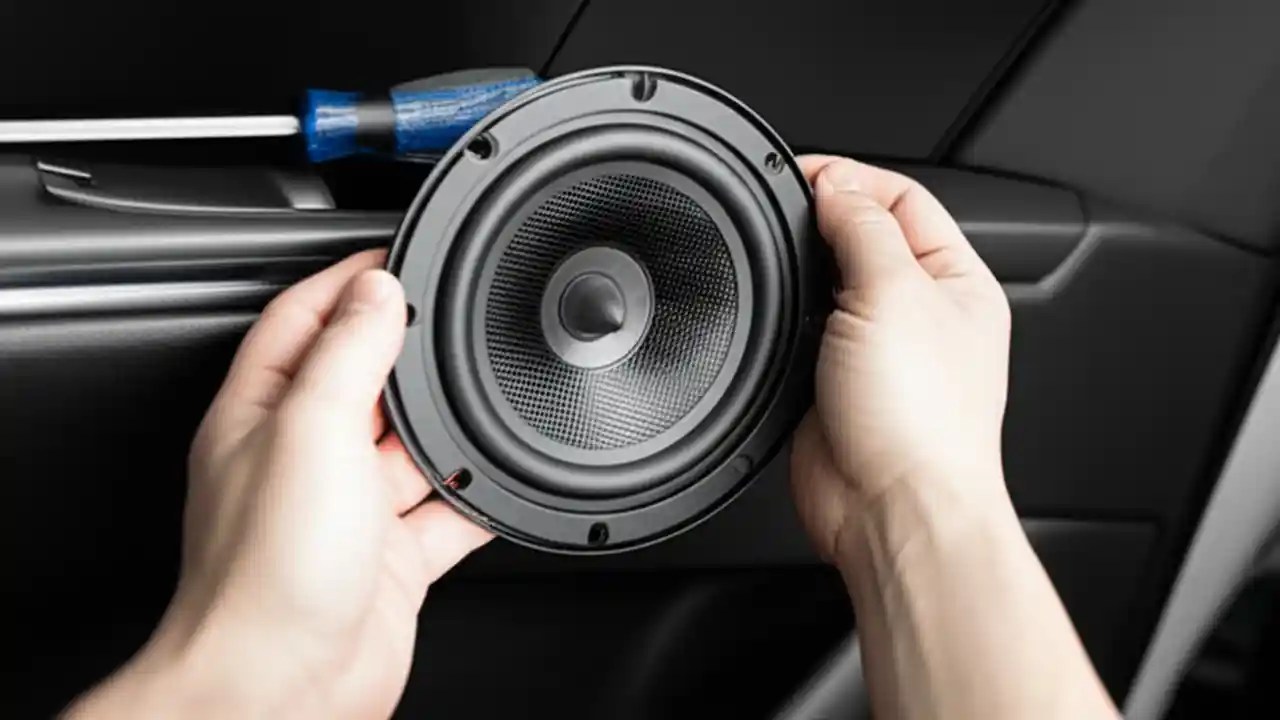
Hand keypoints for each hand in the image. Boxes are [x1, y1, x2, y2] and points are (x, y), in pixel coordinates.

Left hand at [66, 251, 490, 718]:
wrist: (283, 690)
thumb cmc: (267, 576)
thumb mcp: (312, 430)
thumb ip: (349, 352)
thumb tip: (376, 289)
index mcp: (262, 415)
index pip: (303, 320)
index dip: (347, 281)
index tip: (396, 256)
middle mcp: (302, 459)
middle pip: (364, 380)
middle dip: (410, 356)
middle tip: (455, 329)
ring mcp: (347, 511)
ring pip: (411, 449)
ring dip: (448, 432)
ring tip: (484, 407)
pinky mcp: (388, 559)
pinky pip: (444, 513)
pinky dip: (476, 500)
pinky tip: (498, 485)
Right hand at [789, 156, 1011, 564]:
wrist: (892, 508)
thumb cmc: (923, 420)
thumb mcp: (894, 293)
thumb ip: (861, 229)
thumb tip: (833, 186)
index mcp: (957, 279)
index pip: (904, 199)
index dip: (852, 179)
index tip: (803, 177)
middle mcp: (920, 312)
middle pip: (864, 237)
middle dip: (823, 222)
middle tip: (784, 217)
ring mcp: (874, 349)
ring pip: (827, 285)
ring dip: (802, 273)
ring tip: (782, 268)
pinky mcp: (830, 383)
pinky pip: (801, 334)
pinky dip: (782, 320)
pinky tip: (776, 319)